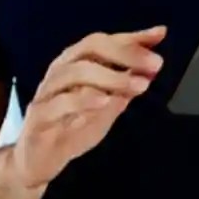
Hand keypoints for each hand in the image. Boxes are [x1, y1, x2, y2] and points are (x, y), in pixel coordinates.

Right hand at [9, 26, 165, 188]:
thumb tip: (153, 64)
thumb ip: (126, 84)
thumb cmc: (72, 127)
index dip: (131, 37)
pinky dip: (82, 100)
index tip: (159, 36)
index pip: (104, 41)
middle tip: (154, 64)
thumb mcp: (107, 104)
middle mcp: (59, 71)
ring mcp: (47, 93)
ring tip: (139, 86)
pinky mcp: (38, 117)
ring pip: (74, 72)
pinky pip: (58, 104)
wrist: (38, 162)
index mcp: (75, 63)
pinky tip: (104, 101)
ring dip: (110, 76)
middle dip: (124, 52)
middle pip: (89, 48)